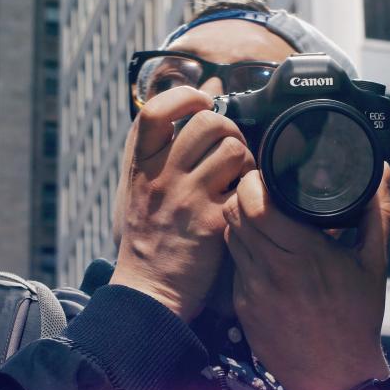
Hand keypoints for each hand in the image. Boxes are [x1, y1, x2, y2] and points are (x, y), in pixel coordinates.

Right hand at [110, 87, 255, 321]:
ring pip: (233, 148)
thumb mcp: (137, 189)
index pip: (155, 111)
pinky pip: (246, 186)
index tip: (200, 104)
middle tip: (229, 149)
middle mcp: (161, 177)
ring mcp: (187, 198)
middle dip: (228, 129)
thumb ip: (158, 151)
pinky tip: (244, 202)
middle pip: (207, 122)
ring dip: (245, 158)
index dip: (184, 98)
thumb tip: (196, 103)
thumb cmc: (148, 237)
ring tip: (239, 177)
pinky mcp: (213, 222)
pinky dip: (252, 189)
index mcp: (140, 166)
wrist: (148, 292)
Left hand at [222, 164, 389, 389]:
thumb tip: (382, 171)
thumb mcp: (374, 263)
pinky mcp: (242, 307)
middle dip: (243, 196)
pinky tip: (263, 254)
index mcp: (305, 254)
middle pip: (234, 214)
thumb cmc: (358, 318)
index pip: (255, 203)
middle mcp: (273, 270)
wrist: (337, 377)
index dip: (253, 183)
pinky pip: (234, 266)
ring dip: (240, 222)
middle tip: (261, 192)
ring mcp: (252, 290)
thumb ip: (376, 212)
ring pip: (229, 237)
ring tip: (262, 220)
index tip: (266, 177)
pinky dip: (244, 253)